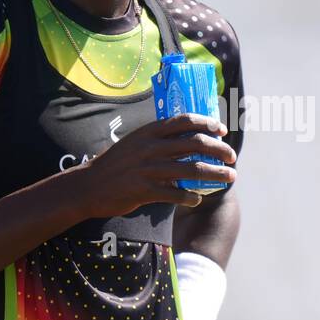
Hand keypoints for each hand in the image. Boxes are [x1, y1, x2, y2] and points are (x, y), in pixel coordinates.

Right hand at [75, 113, 236, 217]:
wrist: (88, 186)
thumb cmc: (116, 164)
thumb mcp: (135, 143)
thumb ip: (158, 140)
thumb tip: (189, 140)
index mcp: (149, 132)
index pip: (184, 120)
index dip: (207, 123)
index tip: (222, 130)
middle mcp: (150, 147)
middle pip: (194, 144)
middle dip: (219, 150)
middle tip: (231, 157)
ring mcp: (147, 169)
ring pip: (191, 169)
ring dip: (215, 174)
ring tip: (229, 177)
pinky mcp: (144, 191)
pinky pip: (175, 193)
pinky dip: (190, 196)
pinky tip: (197, 198)